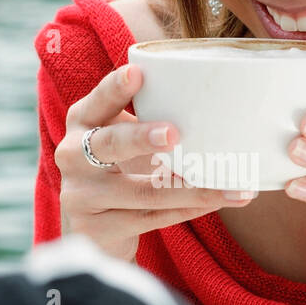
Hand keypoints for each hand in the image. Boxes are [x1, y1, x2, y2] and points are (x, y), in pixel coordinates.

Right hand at [56, 63, 254, 262]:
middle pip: (110, 145)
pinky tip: (216, 202)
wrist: (94, 228)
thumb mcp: (123, 137)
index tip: (138, 73)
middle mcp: (73, 156)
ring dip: (192, 189)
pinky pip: (151, 220)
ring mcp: (81, 196)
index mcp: (82, 121)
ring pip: (143, 193)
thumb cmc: (119, 168)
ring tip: (232, 187)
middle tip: (175, 134)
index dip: (116, 88)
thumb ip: (149, 117)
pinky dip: (188, 210)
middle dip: (142, 138)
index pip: (98, 101)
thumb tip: (217, 102)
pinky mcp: (96, 230)